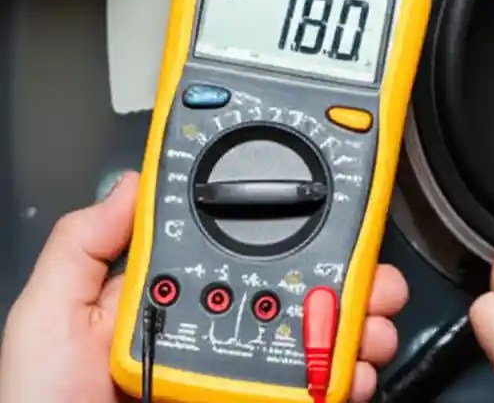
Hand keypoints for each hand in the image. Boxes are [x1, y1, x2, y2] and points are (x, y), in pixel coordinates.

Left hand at [0, 172, 408, 402]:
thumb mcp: (48, 315)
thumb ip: (83, 246)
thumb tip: (134, 183)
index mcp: (170, 299)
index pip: (239, 251)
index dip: (288, 229)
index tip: (328, 211)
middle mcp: (214, 332)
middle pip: (296, 292)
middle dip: (350, 277)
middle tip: (374, 277)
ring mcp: (238, 375)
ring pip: (317, 340)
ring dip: (360, 325)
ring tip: (373, 325)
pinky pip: (313, 390)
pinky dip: (347, 378)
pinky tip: (357, 370)